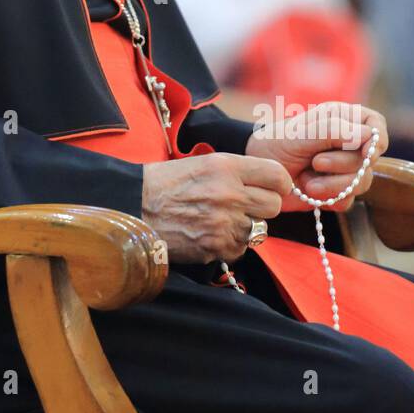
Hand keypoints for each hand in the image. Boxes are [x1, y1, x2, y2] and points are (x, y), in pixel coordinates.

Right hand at [141, 151, 292, 263]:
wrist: (135, 207)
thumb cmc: (167, 183)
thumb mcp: (204, 163)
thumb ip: (238, 172)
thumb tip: (270, 185)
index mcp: (226, 166)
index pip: (278, 176)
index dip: (278, 184)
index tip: (271, 188)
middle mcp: (229, 194)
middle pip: (273, 206)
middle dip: (262, 207)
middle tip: (244, 206)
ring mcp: (224, 223)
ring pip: (259, 230)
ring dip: (245, 227)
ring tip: (221, 220)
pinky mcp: (216, 247)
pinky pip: (241, 249)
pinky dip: (230, 244)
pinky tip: (210, 234)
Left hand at [245, 101, 387, 212]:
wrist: (256, 171)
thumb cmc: (274, 143)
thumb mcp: (300, 133)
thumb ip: (333, 131)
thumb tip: (368, 135)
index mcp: (340, 119)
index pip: (375, 125)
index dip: (376, 139)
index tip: (366, 151)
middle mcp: (345, 143)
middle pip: (369, 158)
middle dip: (343, 165)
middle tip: (316, 162)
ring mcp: (342, 169)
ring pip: (361, 182)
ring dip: (334, 185)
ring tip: (307, 181)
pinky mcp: (334, 192)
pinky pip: (348, 201)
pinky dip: (329, 198)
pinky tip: (308, 190)